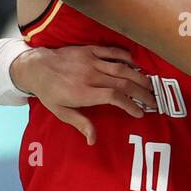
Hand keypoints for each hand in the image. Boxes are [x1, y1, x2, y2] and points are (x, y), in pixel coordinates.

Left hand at [9, 44, 155, 145]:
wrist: (36, 66)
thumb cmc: (49, 92)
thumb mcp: (60, 112)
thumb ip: (80, 123)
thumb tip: (93, 140)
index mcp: (83, 92)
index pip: (113, 96)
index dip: (130, 105)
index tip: (140, 113)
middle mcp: (89, 75)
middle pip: (123, 82)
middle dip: (141, 93)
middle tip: (154, 101)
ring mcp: (90, 60)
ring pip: (121, 67)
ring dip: (139, 76)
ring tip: (151, 85)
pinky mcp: (89, 50)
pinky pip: (112, 51)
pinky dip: (126, 56)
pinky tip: (136, 64)